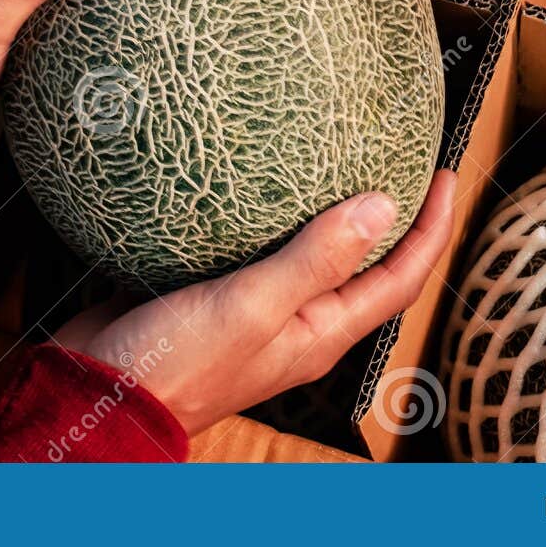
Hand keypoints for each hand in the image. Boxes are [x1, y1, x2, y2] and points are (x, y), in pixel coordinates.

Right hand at [55, 170, 457, 436]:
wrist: (99, 392)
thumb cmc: (177, 367)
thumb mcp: (253, 308)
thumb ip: (316, 260)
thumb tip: (383, 208)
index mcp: (320, 332)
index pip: (399, 278)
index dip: (430, 229)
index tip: (445, 175)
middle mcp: (298, 321)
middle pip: (365, 265)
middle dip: (392, 214)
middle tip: (401, 156)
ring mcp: (256, 307)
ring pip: (311, 252)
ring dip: (330, 208)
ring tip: (339, 154)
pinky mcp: (214, 289)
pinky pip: (257, 244)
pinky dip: (269, 210)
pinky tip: (254, 175)